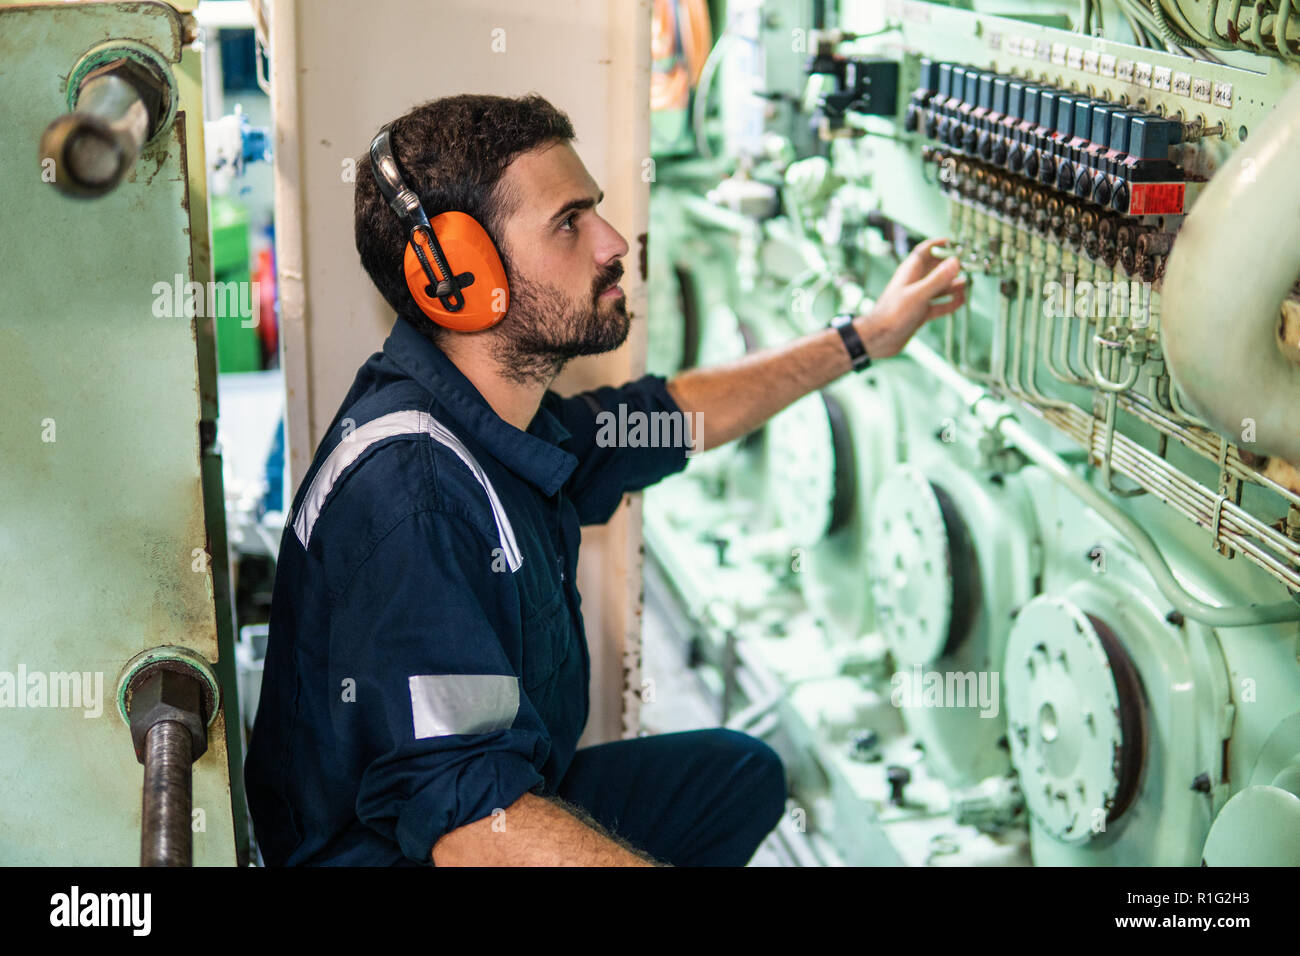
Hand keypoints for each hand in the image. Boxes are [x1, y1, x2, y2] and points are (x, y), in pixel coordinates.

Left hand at [853, 237, 966, 359]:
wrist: (878, 339)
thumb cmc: (891, 315)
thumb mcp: (918, 295)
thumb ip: (937, 279)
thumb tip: (955, 262)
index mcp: (910, 272)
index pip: (925, 251)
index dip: (939, 245)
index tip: (955, 243)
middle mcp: (914, 283)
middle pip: (935, 268)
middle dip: (951, 266)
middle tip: (968, 265)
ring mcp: (917, 297)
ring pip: (939, 287)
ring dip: (953, 285)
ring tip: (969, 283)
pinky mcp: (920, 312)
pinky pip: (938, 304)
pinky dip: (949, 302)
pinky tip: (961, 301)